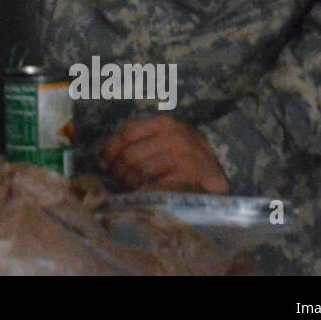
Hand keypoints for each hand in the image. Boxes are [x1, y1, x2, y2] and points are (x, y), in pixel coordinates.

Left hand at [99, 115, 229, 193]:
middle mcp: (175, 137)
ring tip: (133, 188)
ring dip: (130, 183)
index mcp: (166, 125)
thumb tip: (104, 161)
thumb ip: (140, 145)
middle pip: (130, 154)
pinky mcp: (188, 177)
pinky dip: (144, 191)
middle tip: (119, 181)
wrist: (216, 184)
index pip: (127, 132)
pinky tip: (145, 194)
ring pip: (139, 170)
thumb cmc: (184, 163)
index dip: (110, 149)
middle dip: (119, 171)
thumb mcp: (165, 144)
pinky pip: (153, 185)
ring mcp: (184, 157)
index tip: (104, 164)